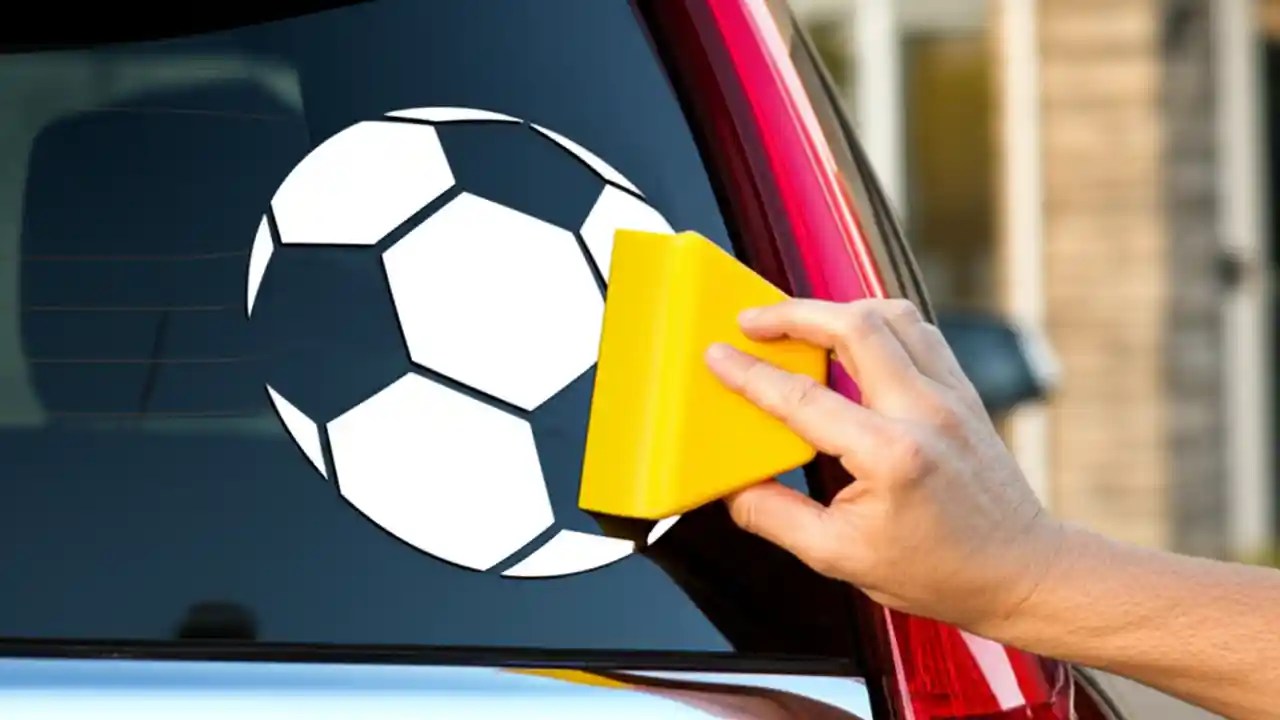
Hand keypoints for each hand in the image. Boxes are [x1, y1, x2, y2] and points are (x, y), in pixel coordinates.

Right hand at [704, 298, 1063, 633]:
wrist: (1018, 572)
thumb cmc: (941, 571)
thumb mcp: (840, 557)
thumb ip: (776, 517)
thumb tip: (734, 488)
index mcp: (890, 456)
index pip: (803, 398)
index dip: (751, 374)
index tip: (720, 356)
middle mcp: (925, 412)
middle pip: (855, 325)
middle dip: (795, 313)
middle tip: (755, 321)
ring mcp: (951, 396)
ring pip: (892, 315)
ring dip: (839, 309)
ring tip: (801, 322)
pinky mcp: (964, 392)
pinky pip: (918, 332)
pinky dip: (878, 323)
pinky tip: (853, 338)